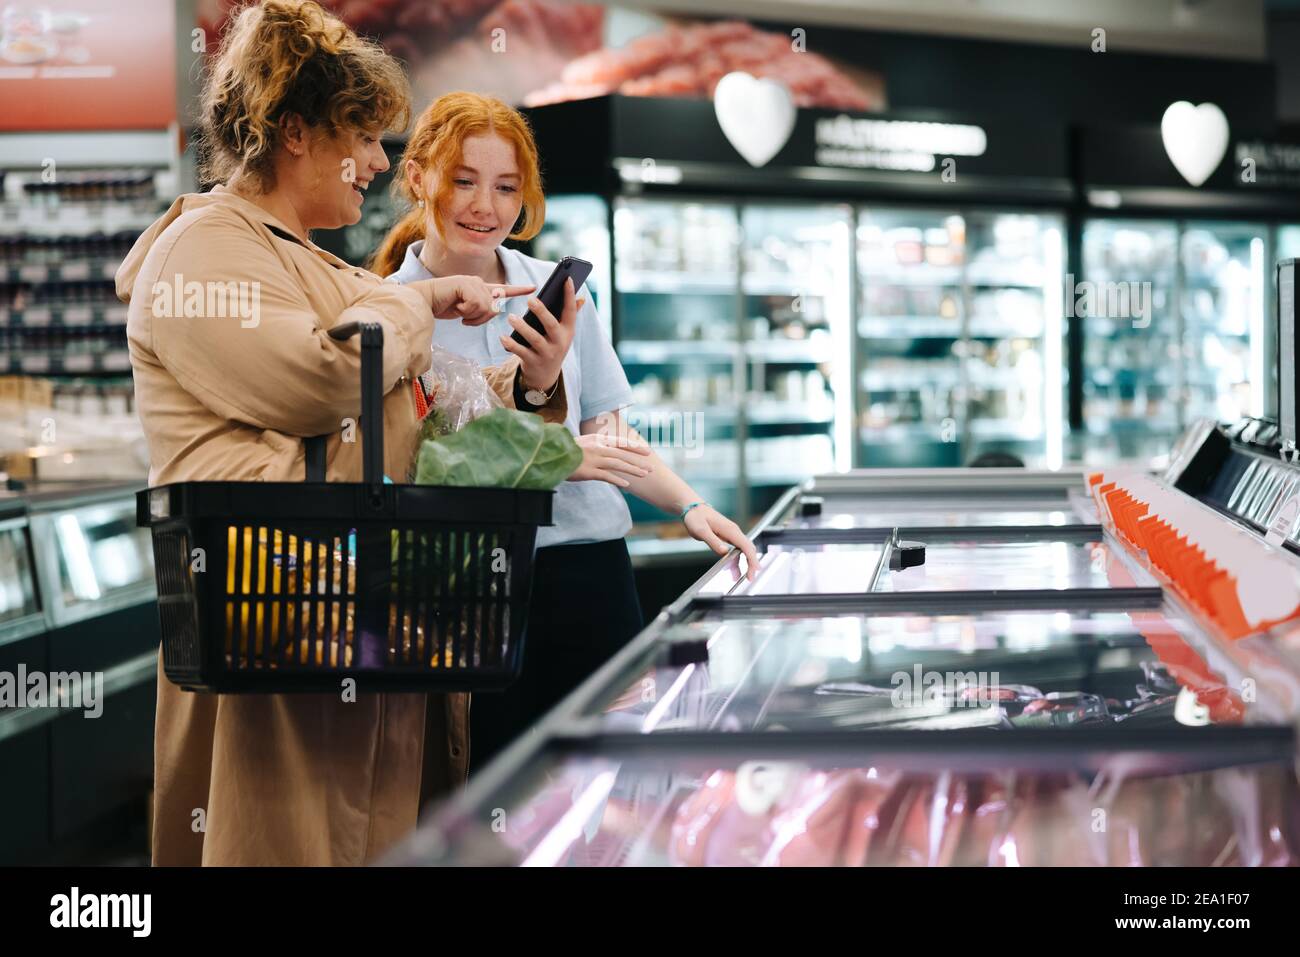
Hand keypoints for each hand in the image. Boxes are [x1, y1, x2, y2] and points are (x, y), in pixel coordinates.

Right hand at [427, 276, 534, 325]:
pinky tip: (456, 307)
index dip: (518, 289)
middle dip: (480, 318)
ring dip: (472, 316)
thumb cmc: (442, 305)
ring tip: (459, 310)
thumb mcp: (466, 310)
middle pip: (494, 308)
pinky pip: (476, 305)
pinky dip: (466, 312)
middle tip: (465, 317)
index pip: (503, 289)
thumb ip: (481, 309)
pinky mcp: (466, 284)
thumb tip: (495, 309)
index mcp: (480, 288)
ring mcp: (472, 282)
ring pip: (487, 308)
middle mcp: (478, 282)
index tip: (533, 287)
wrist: (424, 301)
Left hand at [500, 277, 578, 394]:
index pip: (571, 311)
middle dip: (542, 312)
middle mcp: (559, 343)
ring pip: (535, 339)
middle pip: (551, 326)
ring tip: (511, 317)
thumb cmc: (552, 346)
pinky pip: (521, 352)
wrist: (545, 377)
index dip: (570, 295)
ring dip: (523, 327)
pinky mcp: (533, 362)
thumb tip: (582, 298)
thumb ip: (571, 316)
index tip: (567, 279)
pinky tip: (503, 336)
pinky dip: (511, 344)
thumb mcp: (563, 334)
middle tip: (530, 300)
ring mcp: (547, 354)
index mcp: (567, 331)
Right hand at [568, 431, 652, 486]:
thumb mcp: (582, 443)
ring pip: (618, 464)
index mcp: (597, 439)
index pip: (620, 442)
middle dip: (638, 460)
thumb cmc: (566, 450)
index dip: (634, 447)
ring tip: (644, 475)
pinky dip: (617, 480)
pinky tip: (627, 485)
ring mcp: (594, 460)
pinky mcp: (589, 471)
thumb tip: (607, 448)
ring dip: (633, 469)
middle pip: (623, 454)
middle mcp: (598, 448)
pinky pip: (606, 476)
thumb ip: (596, 445)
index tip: (647, 451)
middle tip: (651, 467)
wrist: (551, 455)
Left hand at [684, 504, 759, 580]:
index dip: (752, 560)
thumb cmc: (696, 517)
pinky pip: (736, 549)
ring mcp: (732, 534)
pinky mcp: (728, 536)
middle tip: (750, 578)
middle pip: (749, 549)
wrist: (693, 508)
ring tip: (741, 578)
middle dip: (752, 564)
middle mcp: (734, 531)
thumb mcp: (701, 530)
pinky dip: (737, 560)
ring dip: (744, 564)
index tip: (752, 572)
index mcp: (730, 530)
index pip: (747, 547)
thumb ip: (713, 541)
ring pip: (744, 550)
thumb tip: (724, 551)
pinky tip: (733, 570)